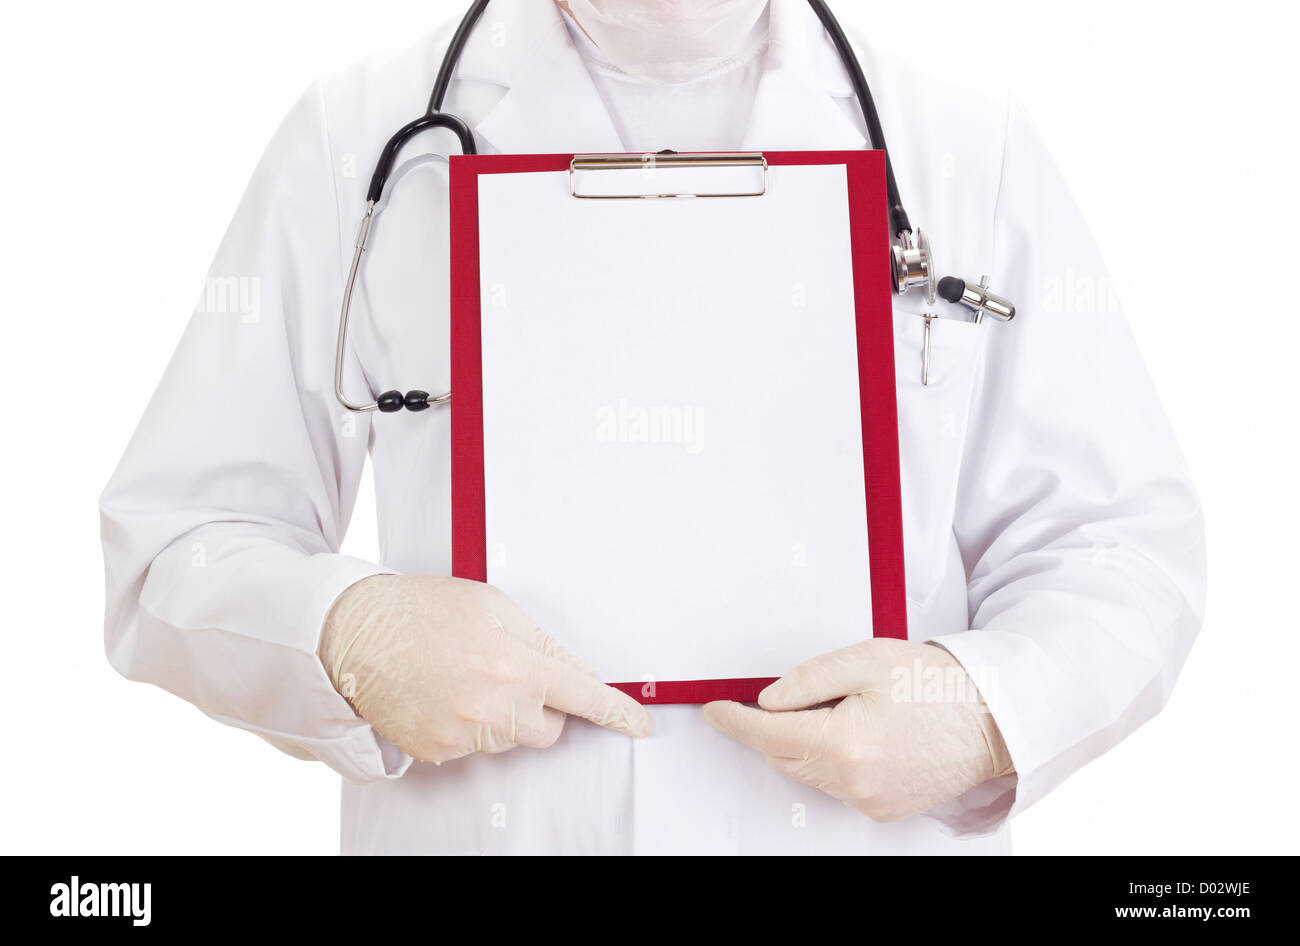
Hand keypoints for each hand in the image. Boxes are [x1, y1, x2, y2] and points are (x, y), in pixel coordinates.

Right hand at [320, 575, 651, 763]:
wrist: (352, 633)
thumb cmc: (422, 609)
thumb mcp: (493, 605)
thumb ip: (542, 643)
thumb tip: (575, 675)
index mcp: (512, 663)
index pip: (581, 696)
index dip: (616, 713)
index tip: (639, 726)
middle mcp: (492, 707)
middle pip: (551, 728)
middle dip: (545, 705)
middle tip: (509, 671)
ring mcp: (463, 735)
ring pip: (513, 739)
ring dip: (506, 716)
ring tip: (465, 676)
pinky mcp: (438, 752)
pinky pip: (477, 747)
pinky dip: (472, 727)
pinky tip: (446, 694)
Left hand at [702, 638, 1012, 821]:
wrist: (991, 718)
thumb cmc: (934, 683)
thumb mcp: (865, 659)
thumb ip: (808, 679)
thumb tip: (767, 701)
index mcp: (844, 742)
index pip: (767, 734)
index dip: (734, 721)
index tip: (714, 710)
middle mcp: (852, 781)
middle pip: (783, 757)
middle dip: (774, 729)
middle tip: (786, 698)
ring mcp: (869, 801)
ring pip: (808, 773)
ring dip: (805, 745)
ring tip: (843, 710)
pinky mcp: (883, 809)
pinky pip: (836, 786)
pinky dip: (832, 762)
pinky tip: (860, 735)